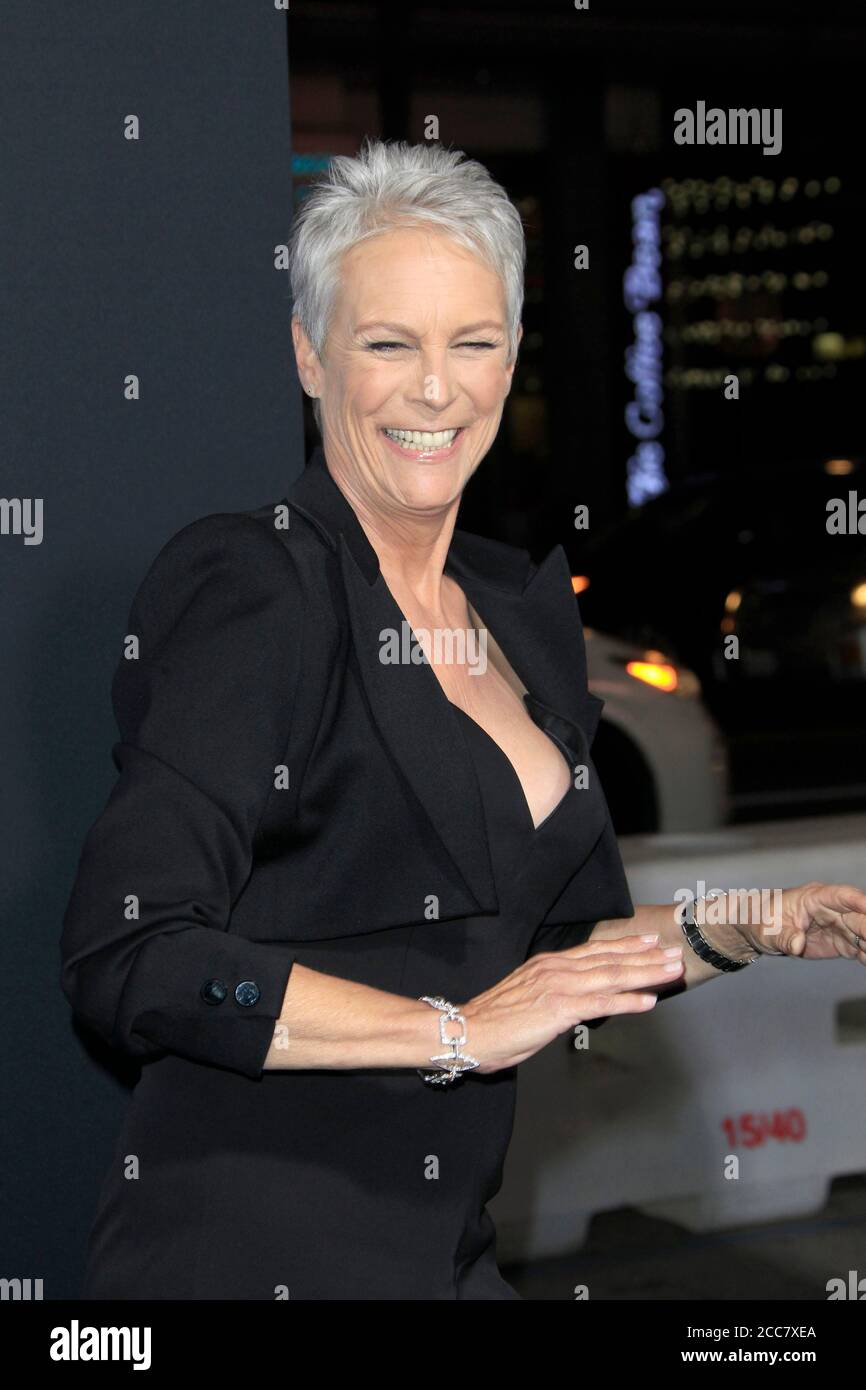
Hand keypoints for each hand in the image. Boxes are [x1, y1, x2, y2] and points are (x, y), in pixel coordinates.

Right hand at [461, 934, 684, 1073]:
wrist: (467, 1031)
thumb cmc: (495, 1021)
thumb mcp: (530, 998)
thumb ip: (555, 993)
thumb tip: (579, 999)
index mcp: (549, 964)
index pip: (596, 950)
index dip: (626, 945)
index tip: (650, 940)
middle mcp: (557, 968)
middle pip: (611, 959)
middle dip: (647, 956)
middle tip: (675, 952)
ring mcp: (559, 986)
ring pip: (612, 976)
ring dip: (647, 973)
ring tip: (672, 971)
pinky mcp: (559, 1008)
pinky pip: (601, 1002)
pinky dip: (629, 1001)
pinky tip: (649, 1001)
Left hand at [719, 881, 865, 960]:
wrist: (759, 931)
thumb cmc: (762, 921)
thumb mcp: (768, 930)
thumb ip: (784, 937)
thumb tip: (797, 944)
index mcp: (813, 898)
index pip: (839, 896)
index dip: (857, 901)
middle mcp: (831, 910)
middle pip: (858, 916)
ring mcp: (837, 926)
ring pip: (862, 933)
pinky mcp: (839, 942)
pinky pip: (858, 948)